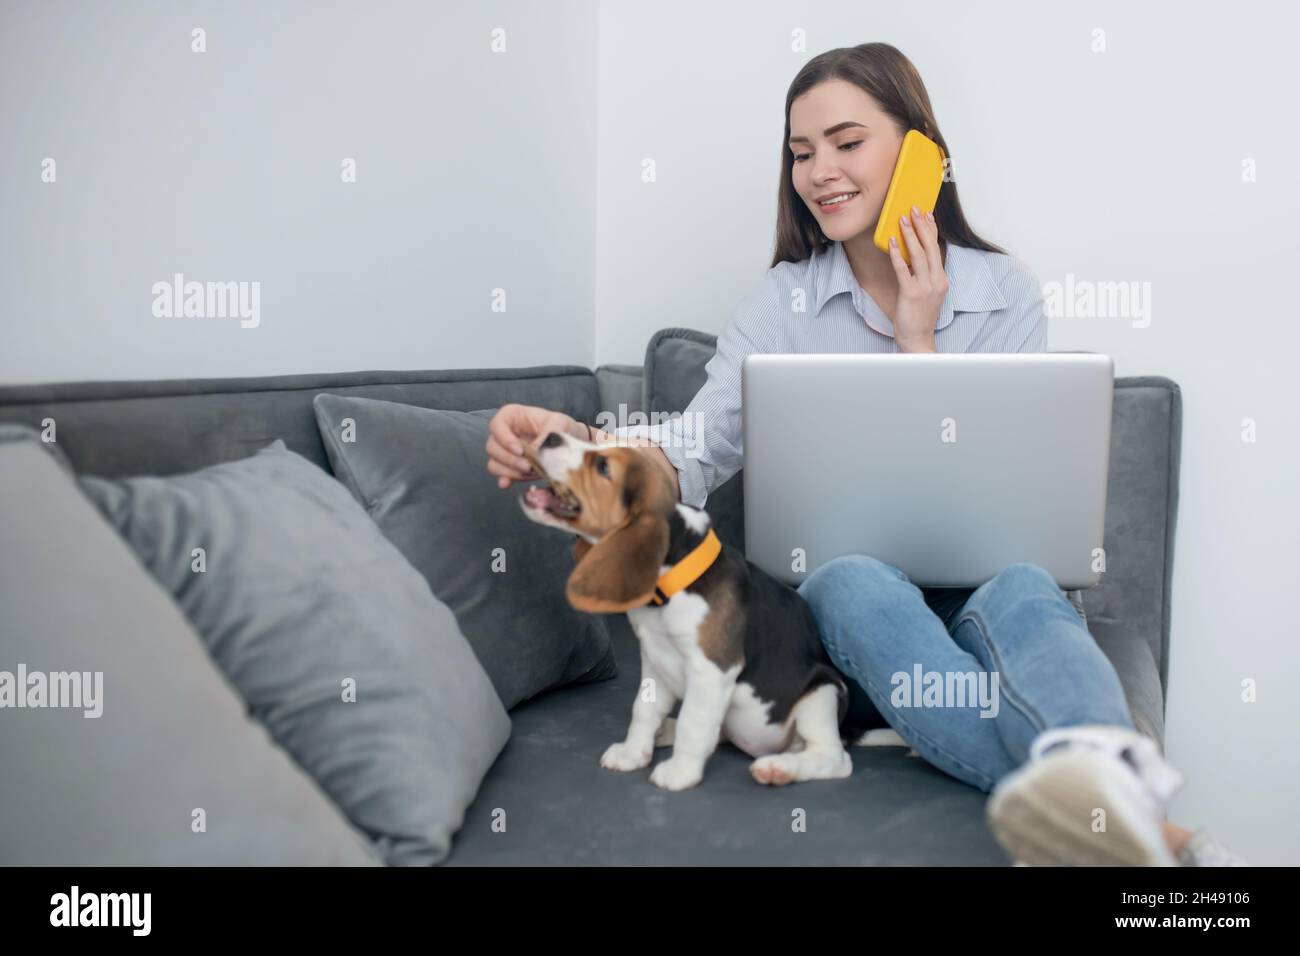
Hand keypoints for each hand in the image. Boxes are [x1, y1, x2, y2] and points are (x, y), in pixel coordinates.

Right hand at [486, 404, 583, 488]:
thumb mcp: (559, 424)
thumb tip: (534, 453)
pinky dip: (505, 479)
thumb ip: (547, 435)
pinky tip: (509, 483)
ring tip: (530, 473)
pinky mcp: (508, 466)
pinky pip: (499, 474)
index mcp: (511, 416)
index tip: (520, 450)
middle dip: (509, 460)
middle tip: (528, 467)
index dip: (504, 439)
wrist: (568, 444)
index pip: (496, 425)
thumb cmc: (561, 428)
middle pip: (492, 447)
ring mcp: (504, 451)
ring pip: (493, 462)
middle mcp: (503, 433)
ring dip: (510, 471)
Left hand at [887, 205, 948, 351]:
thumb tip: (912, 255)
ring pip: (919, 255)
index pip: (937, 249)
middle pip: (930, 247)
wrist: (918, 339)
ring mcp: (925, 287)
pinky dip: (898, 254)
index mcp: (942, 280)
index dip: (931, 230)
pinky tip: (892, 242)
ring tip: (903, 219)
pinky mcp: (911, 293)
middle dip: (922, 226)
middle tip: (914, 209)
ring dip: (910, 235)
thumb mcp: (926, 293)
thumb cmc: (918, 317)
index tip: (926, 214)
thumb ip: (923, 275)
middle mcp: (937, 281)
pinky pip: (903, 269)